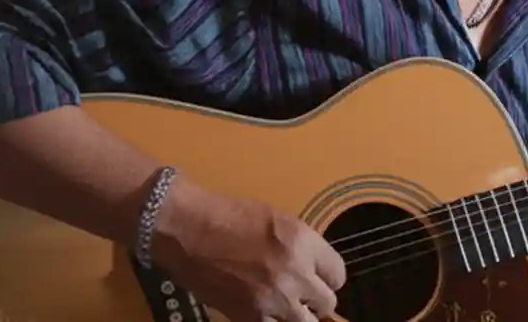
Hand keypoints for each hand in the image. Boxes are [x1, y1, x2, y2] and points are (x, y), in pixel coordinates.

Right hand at [151, 178, 346, 320]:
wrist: (189, 230)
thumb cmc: (232, 216)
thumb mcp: (280, 221)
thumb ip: (303, 247)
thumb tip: (315, 269)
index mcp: (304, 244)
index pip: (338, 274)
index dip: (329, 277)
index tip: (321, 278)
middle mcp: (294, 275)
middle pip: (327, 303)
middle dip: (318, 299)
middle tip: (306, 295)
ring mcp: (272, 300)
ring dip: (299, 316)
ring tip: (288, 307)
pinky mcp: (248, 317)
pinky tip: (265, 314)